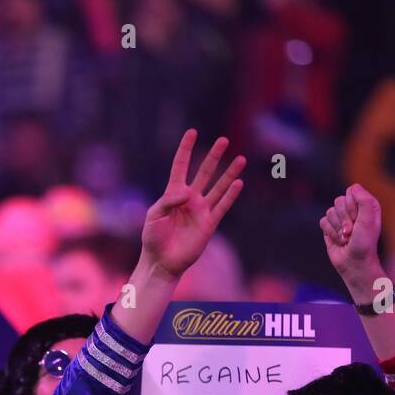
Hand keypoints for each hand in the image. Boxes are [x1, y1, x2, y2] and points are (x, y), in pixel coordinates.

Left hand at [139, 130, 245, 280]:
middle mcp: (189, 199)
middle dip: (213, 156)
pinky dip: (231, 195)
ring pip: (218, 187)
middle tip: (224, 140)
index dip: (185, 150)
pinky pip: (222, 206)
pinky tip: (239, 183)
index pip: (180, 166)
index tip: (192, 132)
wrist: (161, 261)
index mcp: (172, 193)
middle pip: (204, 172)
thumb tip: (187, 194)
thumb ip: (168, 201)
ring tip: (241, 159)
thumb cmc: (153, 238)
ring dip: (229, 174)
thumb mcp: (154, 215)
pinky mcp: (209, 224)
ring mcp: (201, 210)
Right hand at [319, 183, 383, 298]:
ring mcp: (341, 218)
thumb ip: (364, 200)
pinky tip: (338, 241)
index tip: (358, 220)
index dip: (352, 206)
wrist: (354, 263)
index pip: (351, 192)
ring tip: (346, 238)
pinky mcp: (330, 228)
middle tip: (351, 232)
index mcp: (366, 204)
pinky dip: (330, 233)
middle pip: (338, 201)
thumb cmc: (364, 243)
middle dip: (343, 219)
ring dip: (337, 228)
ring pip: (329, 212)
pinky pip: (323, 221)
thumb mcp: (369, 219)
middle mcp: (353, 210)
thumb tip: (352, 188)